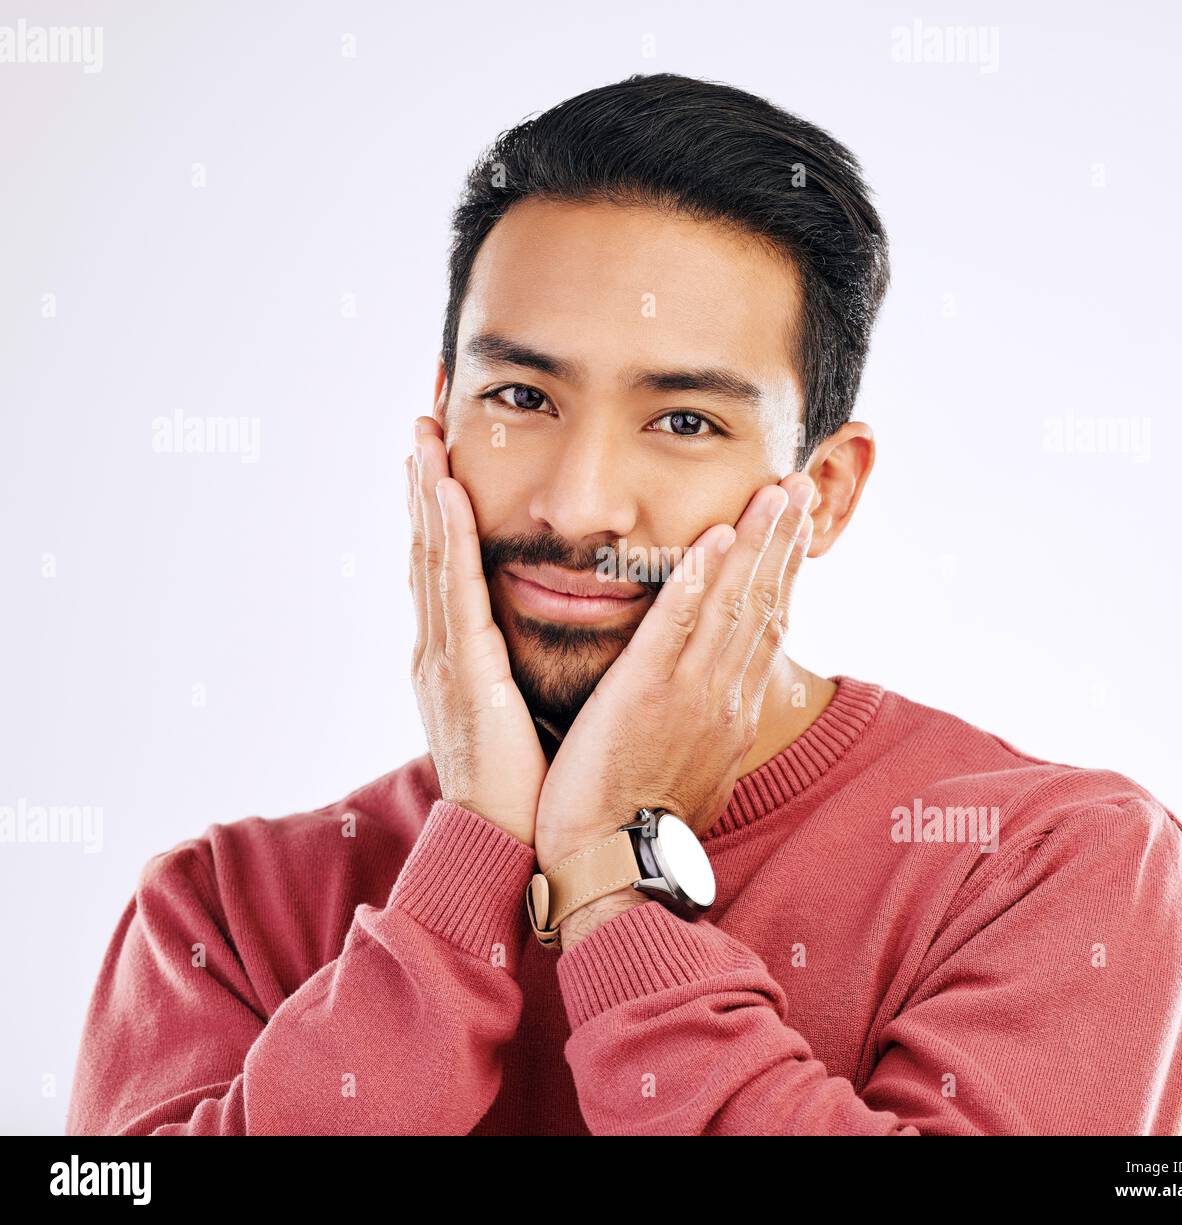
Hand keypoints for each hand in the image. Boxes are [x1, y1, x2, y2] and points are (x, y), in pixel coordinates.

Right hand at [407, 416, 547, 844]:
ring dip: (427, 494)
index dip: (438, 513)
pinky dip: (448, 536)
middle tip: (421, 424)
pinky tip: (447, 492)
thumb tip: (531, 642)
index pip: (444, 569)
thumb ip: (514, 671)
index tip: (438, 460)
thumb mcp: (516, 713)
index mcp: (455, 659)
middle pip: (428, 551)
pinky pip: (456, 589)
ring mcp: (444, 659)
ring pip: (434, 559)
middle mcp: (440, 651)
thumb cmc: (524, 783)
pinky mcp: (463, 671)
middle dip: (423, 486)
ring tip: (424, 437)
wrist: (505, 840)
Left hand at [534, 473, 815, 873]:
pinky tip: (714, 538)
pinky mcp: (647, 694)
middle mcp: (725, 697)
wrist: (613, 867)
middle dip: (784, 543)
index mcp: (732, 713)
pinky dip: (698, 581)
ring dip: (757, 544)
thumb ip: (709, 726)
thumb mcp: (695, 771)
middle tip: (801, 489)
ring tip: (775, 494)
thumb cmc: (640, 823)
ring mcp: (691, 694)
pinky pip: (677, 627)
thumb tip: (722, 706)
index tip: (793, 532)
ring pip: (733, 606)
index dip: (783, 574)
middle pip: (763, 605)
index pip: (766, 629)